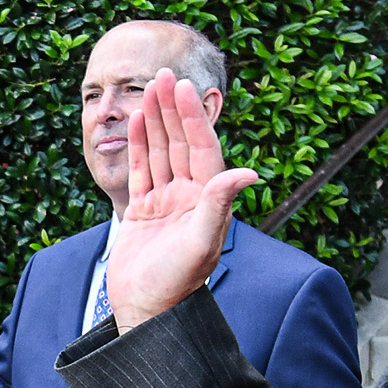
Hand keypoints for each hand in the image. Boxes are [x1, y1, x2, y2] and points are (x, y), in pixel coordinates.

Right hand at [103, 70, 259, 331]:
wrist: (148, 313)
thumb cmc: (177, 285)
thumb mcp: (201, 243)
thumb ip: (220, 205)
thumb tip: (251, 173)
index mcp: (207, 202)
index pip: (202, 149)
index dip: (193, 118)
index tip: (184, 88)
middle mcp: (189, 199)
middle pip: (181, 144)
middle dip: (173, 109)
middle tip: (163, 74)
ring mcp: (165, 204)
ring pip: (160, 152)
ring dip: (155, 121)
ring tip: (149, 88)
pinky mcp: (142, 213)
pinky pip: (141, 172)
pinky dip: (138, 146)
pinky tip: (136, 122)